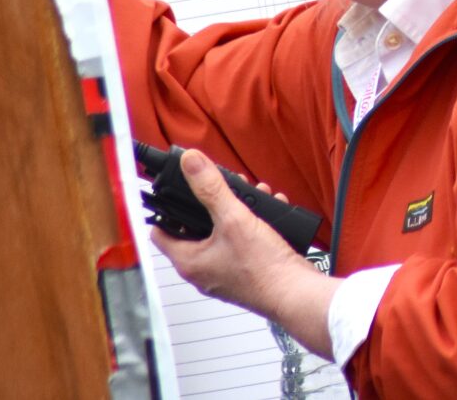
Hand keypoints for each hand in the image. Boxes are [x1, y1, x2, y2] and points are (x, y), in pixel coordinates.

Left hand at [149, 151, 335, 353]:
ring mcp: (223, 274)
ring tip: (254, 200)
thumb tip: (191, 163)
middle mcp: (202, 271)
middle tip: (225, 190)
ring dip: (236, 213)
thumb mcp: (235, 219)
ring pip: (220, 236)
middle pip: (195, 230)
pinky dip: (250, 228)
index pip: (161, 232)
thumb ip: (211, 189)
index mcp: (189, 261)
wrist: (295, 293)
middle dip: (213, 205)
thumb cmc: (263, 268)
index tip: (176, 193)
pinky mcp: (244, 274)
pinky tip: (269, 216)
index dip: (167, 209)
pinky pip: (239, 245)